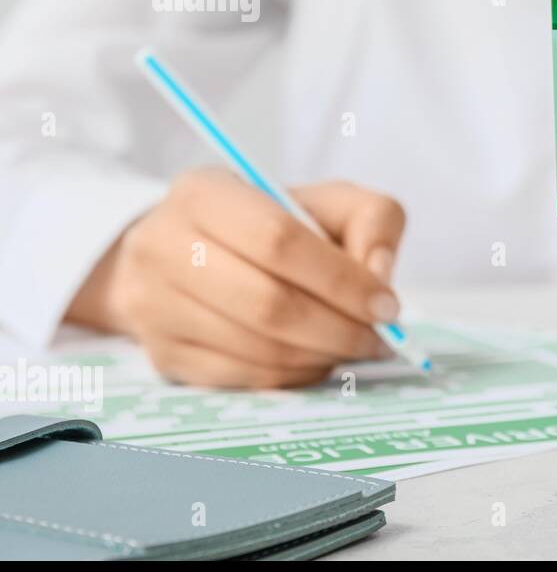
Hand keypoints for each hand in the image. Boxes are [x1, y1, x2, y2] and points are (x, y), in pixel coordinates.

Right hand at [66, 168, 405, 387]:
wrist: (188, 253)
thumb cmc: (270, 224)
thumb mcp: (327, 201)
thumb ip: (372, 219)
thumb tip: (379, 273)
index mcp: (204, 193)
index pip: (279, 240)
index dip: (341, 279)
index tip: (386, 305)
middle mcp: (163, 246)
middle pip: (267, 302)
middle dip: (338, 328)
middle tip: (379, 338)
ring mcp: (155, 306)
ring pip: (257, 347)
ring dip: (321, 355)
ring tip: (355, 347)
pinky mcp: (163, 354)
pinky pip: (243, 378)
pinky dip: (294, 375)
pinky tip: (318, 359)